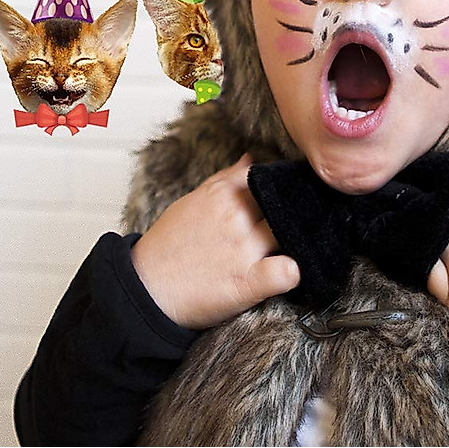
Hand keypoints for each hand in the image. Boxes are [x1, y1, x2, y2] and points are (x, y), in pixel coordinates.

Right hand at [131, 154, 300, 330]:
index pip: (269, 176)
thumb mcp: (192, 201)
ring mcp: (244, 249)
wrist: (146, 289)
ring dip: (300, 238)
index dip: (284, 185)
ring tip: (298, 248)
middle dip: (298, 210)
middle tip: (302, 223)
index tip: (290, 196)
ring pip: (293, 232)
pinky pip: (287, 272)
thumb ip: (225, 179)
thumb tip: (250, 158)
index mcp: (222, 194)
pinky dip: (294, 271)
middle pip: (285, 203)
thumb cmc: (168, 245)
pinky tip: (290, 273)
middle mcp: (236, 217)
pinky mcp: (248, 282)